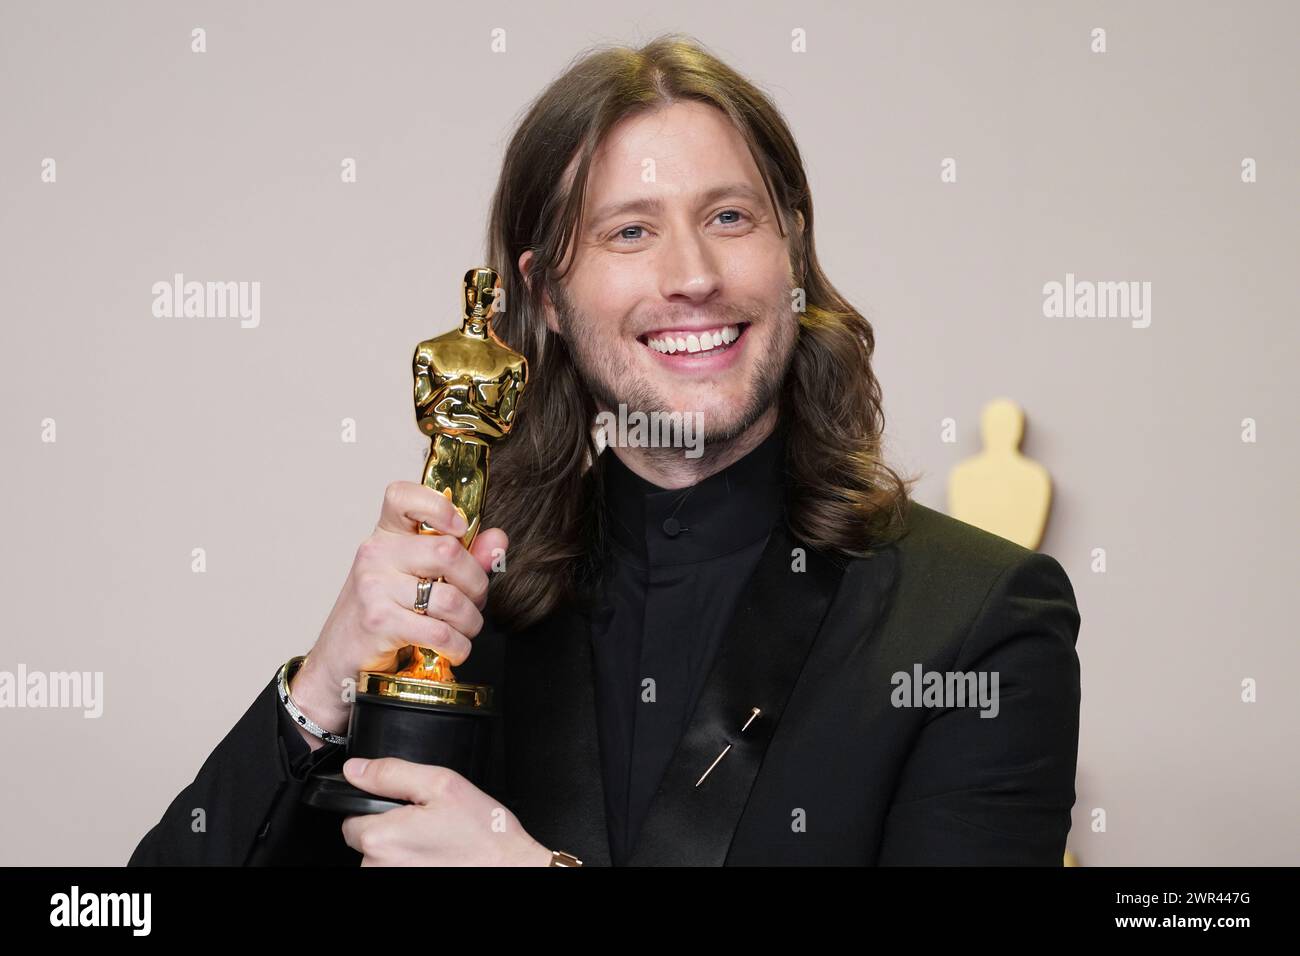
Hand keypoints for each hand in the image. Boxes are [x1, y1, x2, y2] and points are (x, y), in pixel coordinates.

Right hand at [289, 481, 507, 742]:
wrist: (340, 660)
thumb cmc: (384, 613)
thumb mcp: (420, 577)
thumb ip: (464, 556)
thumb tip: (498, 541)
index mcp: (386, 534)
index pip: (402, 495)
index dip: (438, 505)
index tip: (459, 528)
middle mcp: (376, 554)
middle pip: (448, 552)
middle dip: (476, 584)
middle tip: (474, 601)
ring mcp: (374, 587)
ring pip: (451, 599)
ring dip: (470, 621)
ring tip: (465, 628)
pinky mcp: (379, 622)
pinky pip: (440, 633)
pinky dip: (458, 647)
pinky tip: (453, 649)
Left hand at [339, 757, 550, 865]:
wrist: (509, 867)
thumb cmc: (482, 832)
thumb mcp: (441, 784)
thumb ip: (392, 773)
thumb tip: (355, 769)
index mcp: (381, 837)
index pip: (350, 820)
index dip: (377, 809)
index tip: (406, 810)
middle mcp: (378, 867)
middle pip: (365, 842)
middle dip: (389, 830)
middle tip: (427, 824)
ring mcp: (393, 880)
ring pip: (381, 860)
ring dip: (402, 850)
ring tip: (436, 843)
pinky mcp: (406, 887)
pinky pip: (398, 869)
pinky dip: (413, 863)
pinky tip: (436, 858)